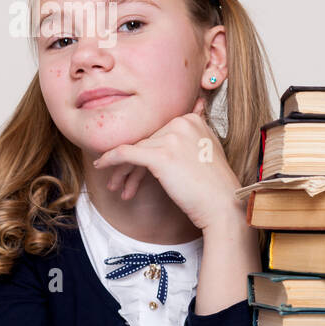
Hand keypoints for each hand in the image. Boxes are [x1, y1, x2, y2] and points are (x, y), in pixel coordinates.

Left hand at [91, 98, 240, 233]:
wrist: (223, 206)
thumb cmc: (215, 186)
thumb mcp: (206, 152)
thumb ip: (189, 139)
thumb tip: (167, 140)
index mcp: (193, 119)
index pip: (158, 132)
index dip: (145, 151)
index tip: (137, 168)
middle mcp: (182, 123)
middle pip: (146, 141)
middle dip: (132, 163)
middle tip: (120, 180)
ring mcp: (172, 138)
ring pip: (135, 149)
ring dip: (122, 170)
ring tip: (116, 186)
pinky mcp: (161, 155)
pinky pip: (126, 153)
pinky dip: (110, 159)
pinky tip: (101, 165)